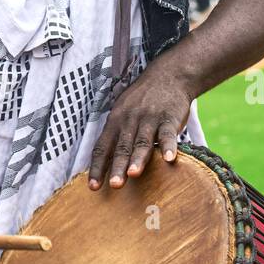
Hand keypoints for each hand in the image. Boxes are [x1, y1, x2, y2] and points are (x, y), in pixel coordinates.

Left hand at [89, 61, 192, 189]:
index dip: (97, 167)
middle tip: (114, 186)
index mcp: (115, 121)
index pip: (102, 147)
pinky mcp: (169, 117)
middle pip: (121, 146)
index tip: (93, 188)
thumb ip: (116, 136)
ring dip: (138, 158)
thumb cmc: (142, 100)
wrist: (168, 76)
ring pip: (142, 141)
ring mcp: (149, 118)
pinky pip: (168, 133)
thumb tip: (104, 165)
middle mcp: (129, 120)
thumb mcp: (123, 112)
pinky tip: (169, 159)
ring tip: (133, 174)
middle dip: (116, 166)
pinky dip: (168, 146)